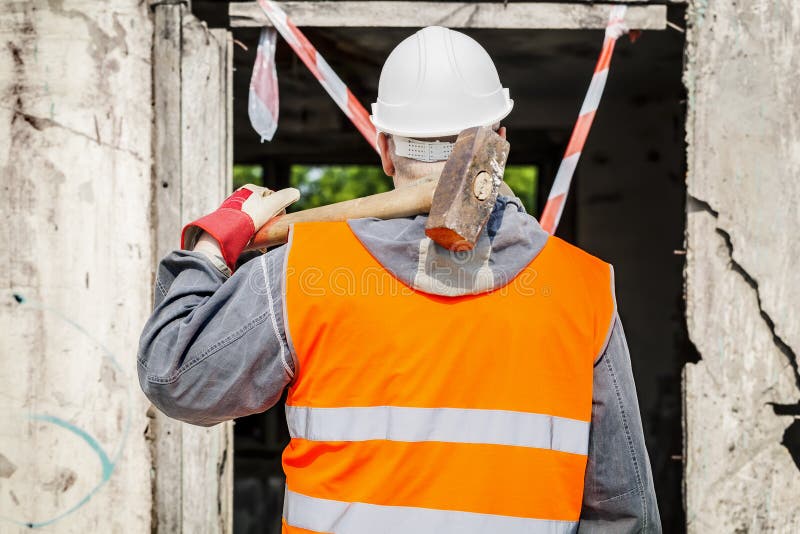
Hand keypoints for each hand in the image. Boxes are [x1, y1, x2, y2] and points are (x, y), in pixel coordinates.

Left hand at [182, 184, 299, 271]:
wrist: (227, 232)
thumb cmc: (251, 216)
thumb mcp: (273, 204)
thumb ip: (287, 197)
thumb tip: (296, 193)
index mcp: (250, 189)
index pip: (271, 196)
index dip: (279, 207)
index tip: (280, 218)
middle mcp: (241, 196)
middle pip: (263, 208)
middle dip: (269, 220)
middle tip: (271, 229)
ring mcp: (234, 208)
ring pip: (254, 218)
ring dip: (262, 228)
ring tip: (263, 237)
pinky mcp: (229, 220)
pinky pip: (244, 225)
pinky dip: (251, 233)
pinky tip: (255, 242)